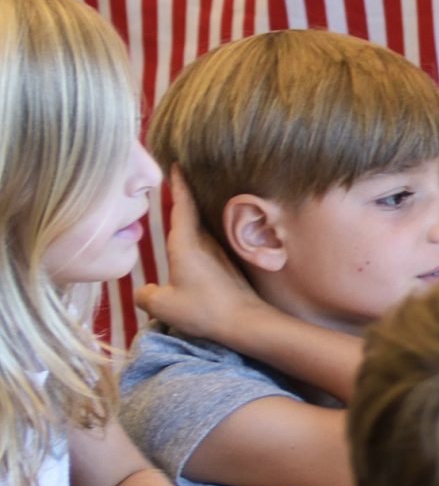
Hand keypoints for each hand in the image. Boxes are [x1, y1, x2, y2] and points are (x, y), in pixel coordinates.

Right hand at [134, 173, 266, 345]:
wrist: (248, 322)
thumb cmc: (205, 311)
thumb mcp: (164, 306)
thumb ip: (145, 295)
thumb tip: (144, 290)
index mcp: (186, 244)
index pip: (182, 205)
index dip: (178, 183)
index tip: (176, 162)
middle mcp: (205, 243)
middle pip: (191, 212)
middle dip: (182, 194)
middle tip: (174, 176)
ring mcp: (219, 254)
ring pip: (200, 229)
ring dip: (190, 217)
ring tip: (179, 207)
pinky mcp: (228, 267)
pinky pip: (208, 246)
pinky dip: (198, 239)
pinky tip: (195, 247)